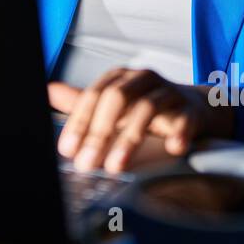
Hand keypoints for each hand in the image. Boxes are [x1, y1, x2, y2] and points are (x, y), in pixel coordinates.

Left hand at [49, 68, 233, 173]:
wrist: (196, 109)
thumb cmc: (146, 107)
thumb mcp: (113, 105)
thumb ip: (82, 102)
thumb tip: (48, 91)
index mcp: (120, 78)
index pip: (94, 95)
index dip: (79, 122)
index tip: (68, 150)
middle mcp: (143, 79)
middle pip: (117, 98)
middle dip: (99, 132)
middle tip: (88, 163)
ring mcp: (169, 92)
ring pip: (147, 108)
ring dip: (129, 139)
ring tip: (117, 166)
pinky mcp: (193, 109)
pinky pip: (186, 118)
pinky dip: (179, 133)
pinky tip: (171, 149)